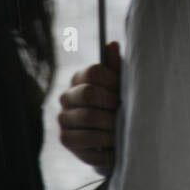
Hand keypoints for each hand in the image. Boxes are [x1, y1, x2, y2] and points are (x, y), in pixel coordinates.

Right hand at [57, 41, 120, 171]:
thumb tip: (112, 45)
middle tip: (125, 111)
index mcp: (80, 78)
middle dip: (112, 103)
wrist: (112, 138)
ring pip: (88, 117)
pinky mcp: (65, 139)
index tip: (125, 90)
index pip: (93, 71)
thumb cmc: (117, 105)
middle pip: (88, 93)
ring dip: (111, 124)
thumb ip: (116, 67)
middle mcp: (66, 96)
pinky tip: (115, 144)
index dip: (113, 80)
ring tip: (124, 128)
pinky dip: (105, 143)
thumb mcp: (120, 85)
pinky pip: (86, 140)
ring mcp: (63, 118)